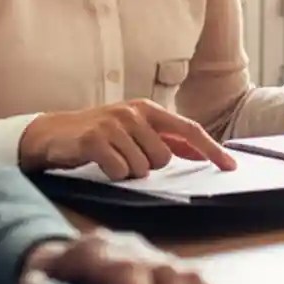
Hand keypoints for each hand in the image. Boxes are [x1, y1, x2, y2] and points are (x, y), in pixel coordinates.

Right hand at [19, 99, 236, 179]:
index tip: (230, 165)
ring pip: (142, 168)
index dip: (211, 149)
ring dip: (128, 171)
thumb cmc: (99, 134)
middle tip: (127, 157)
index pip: (189, 130)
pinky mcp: (95, 140)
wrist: (53, 133)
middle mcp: (134, 113)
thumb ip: (165, 139)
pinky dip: (112, 174)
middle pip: (164, 158)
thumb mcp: (134, 130)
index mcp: (148, 109)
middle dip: (149, 166)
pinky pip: (119, 172)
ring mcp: (114, 125)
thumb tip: (198, 151)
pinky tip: (100, 163)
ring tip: (112, 158)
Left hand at [22, 231, 219, 283]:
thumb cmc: (53, 275)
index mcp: (98, 250)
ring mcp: (154, 254)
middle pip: (167, 272)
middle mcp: (132, 247)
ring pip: (188, 274)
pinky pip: (197, 279)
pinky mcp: (169, 264)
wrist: (63, 256)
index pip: (127, 270)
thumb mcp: (38, 278)